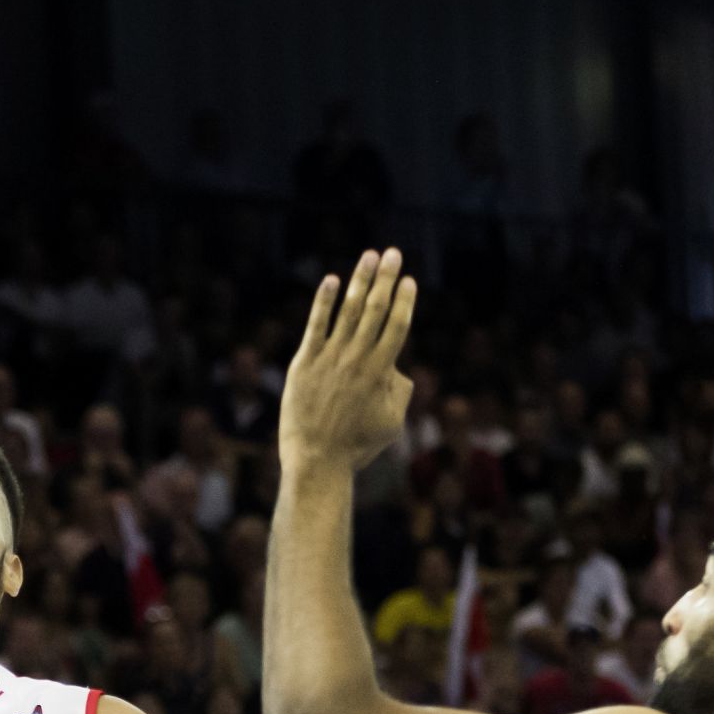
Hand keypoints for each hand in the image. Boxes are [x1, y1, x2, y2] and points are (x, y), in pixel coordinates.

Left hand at [280, 247, 417, 471]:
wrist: (317, 460)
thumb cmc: (356, 446)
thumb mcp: (392, 423)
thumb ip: (399, 391)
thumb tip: (396, 368)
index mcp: (381, 373)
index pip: (397, 327)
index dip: (404, 302)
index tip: (409, 281)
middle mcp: (357, 359)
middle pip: (375, 311)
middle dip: (386, 279)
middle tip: (393, 253)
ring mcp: (330, 359)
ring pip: (348, 311)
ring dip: (360, 281)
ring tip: (369, 256)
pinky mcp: (304, 363)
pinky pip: (315, 325)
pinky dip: (324, 302)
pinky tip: (331, 280)